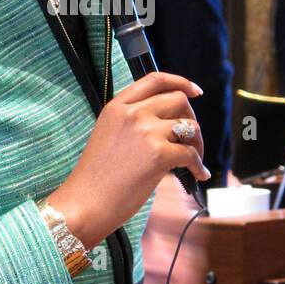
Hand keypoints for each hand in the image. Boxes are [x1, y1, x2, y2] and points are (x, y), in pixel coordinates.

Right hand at [49, 72, 210, 249]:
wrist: (85, 203)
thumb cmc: (96, 178)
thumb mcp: (108, 135)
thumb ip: (133, 122)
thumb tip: (169, 124)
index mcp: (117, 106)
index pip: (155, 80)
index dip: (180, 82)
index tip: (195, 90)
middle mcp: (132, 114)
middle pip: (178, 99)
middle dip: (191, 118)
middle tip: (191, 138)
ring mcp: (145, 132)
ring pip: (190, 125)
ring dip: (197, 143)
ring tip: (193, 160)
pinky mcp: (158, 155)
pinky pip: (191, 154)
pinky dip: (199, 166)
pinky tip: (198, 175)